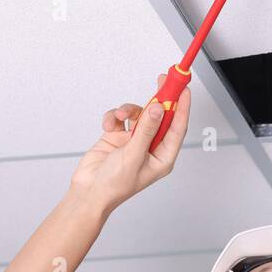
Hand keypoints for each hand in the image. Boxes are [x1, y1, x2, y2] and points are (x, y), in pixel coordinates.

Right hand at [70, 72, 191, 214]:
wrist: (88, 191)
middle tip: (163, 80)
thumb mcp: (133, 156)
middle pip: (161, 116)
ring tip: (119, 115)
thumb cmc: (114, 185)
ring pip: (139, 114)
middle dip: (160, 98)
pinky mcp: (119, 136)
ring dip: (128, 110)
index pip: (177, 127)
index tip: (184, 89)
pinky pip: (121, 117)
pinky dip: (114, 117)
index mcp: (163, 157)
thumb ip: (146, 130)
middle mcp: (151, 147)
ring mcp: (135, 140)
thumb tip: (159, 109)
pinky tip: (108, 125)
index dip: (182, 107)